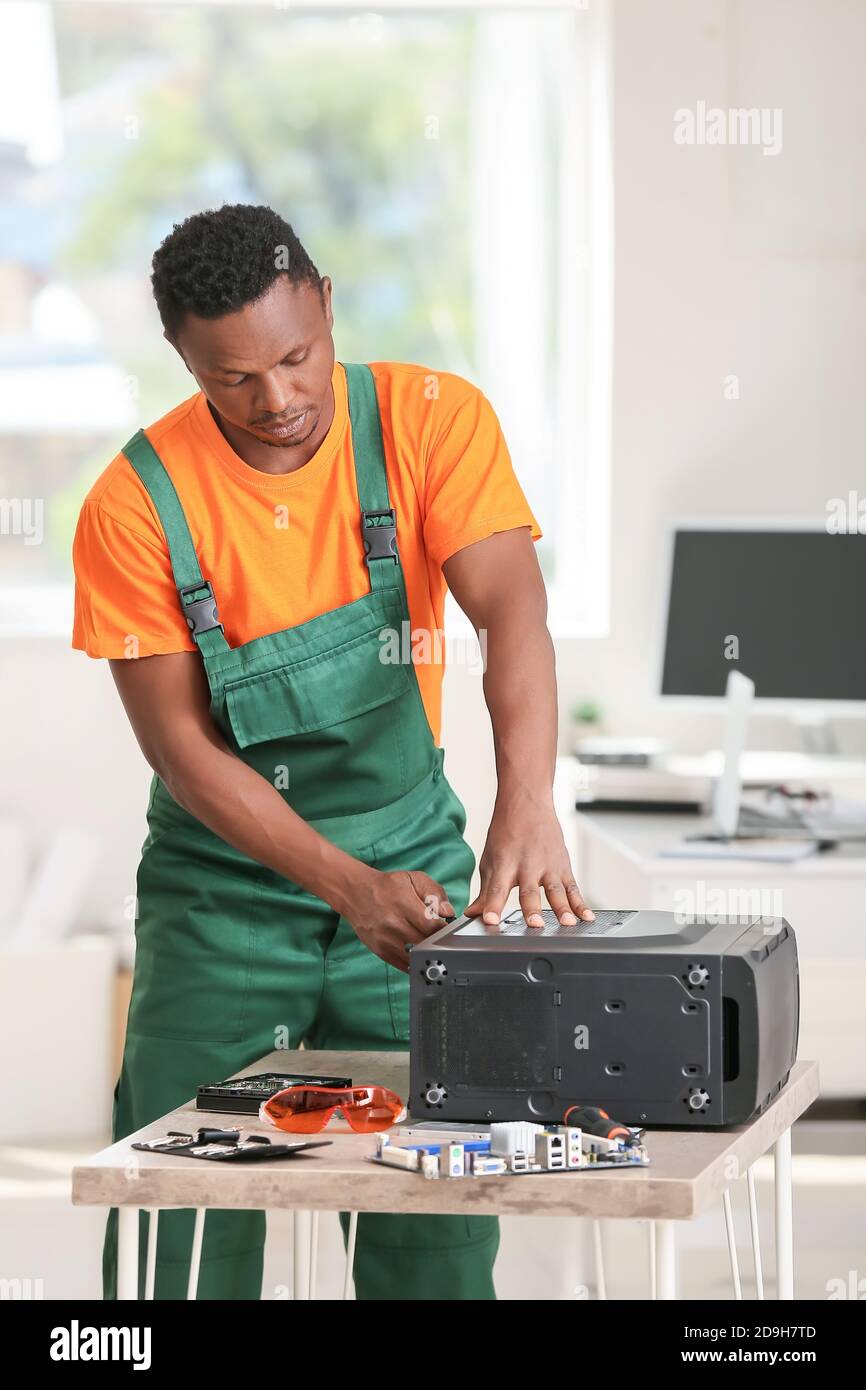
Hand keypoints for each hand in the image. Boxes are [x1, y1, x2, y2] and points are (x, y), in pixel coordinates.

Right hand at [339, 866, 455, 971]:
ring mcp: (386, 941)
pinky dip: (416, 961)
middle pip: (426, 944)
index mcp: (403, 904)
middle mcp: (393, 924)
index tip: (448, 928)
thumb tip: (448, 912)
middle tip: (442, 938)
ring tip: (431, 945)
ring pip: (416, 957)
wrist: (356, 893)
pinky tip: (420, 953)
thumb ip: (435, 893)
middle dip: (438, 943)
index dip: (445, 930)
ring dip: (428, 954)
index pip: (433, 926)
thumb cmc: (387, 886)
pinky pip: (404, 965)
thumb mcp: (414, 879)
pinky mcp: (381, 951)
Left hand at [464, 799, 592, 927]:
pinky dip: (581, 904)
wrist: (527, 803)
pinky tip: (587, 918)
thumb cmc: (506, 834)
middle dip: (532, 909)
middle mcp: (527, 865)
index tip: (490, 920)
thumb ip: (486, 892)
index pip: (496, 889)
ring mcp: (548, 865)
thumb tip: (472, 914)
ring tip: (567, 923)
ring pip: (555, 890)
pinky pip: (573, 888)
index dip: (492, 906)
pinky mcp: (563, 866)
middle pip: (529, 891)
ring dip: (562, 908)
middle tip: (535, 924)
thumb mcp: (490, 861)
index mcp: (504, 864)